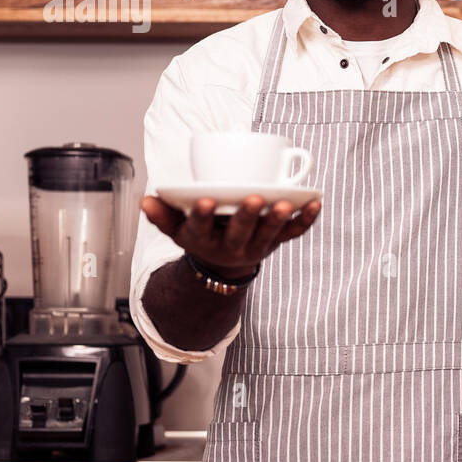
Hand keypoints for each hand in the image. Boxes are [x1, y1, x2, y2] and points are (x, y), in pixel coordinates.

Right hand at [141, 194, 321, 278]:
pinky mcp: (276, 242)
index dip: (202, 216)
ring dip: (277, 219)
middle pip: (239, 232)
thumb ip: (162, 215)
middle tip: (253, 198)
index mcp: (203, 239)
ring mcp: (256, 244)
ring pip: (269, 234)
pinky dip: (306, 219)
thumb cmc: (201, 234)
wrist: (224, 264)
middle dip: (246, 216)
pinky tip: (316, 202)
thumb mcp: (177, 229)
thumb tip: (146, 201)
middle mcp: (231, 245)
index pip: (200, 227)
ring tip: (285, 203)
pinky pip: (293, 233)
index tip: (205, 201)